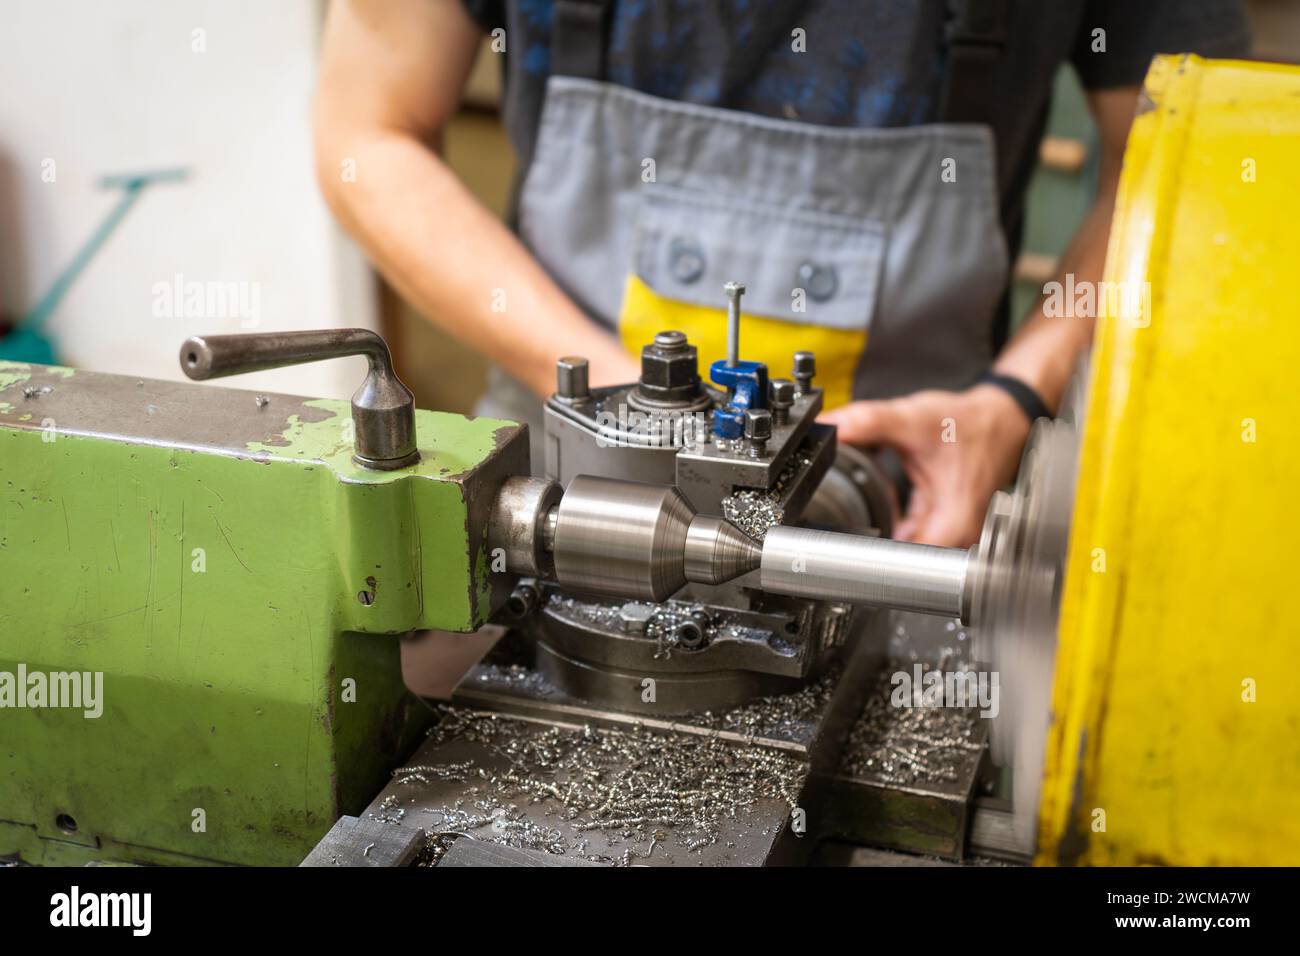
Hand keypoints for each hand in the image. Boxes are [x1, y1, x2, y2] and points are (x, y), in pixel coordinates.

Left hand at [819, 385, 1030, 546]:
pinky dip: (893, 514)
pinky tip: (882, 498)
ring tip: (857, 512)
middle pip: (904, 559)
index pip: (908, 568)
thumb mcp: (916, 419)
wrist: (1003, 417)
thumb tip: (832, 426)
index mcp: (955, 523)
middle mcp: (957, 535)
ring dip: (881, 527)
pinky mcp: (945, 519)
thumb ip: (870, 422)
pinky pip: (911, 529)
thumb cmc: (973, 423)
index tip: (844, 552)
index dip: (872, 562)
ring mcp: (952, 530)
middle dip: (870, 542)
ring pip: (905, 543)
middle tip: (840, 530)